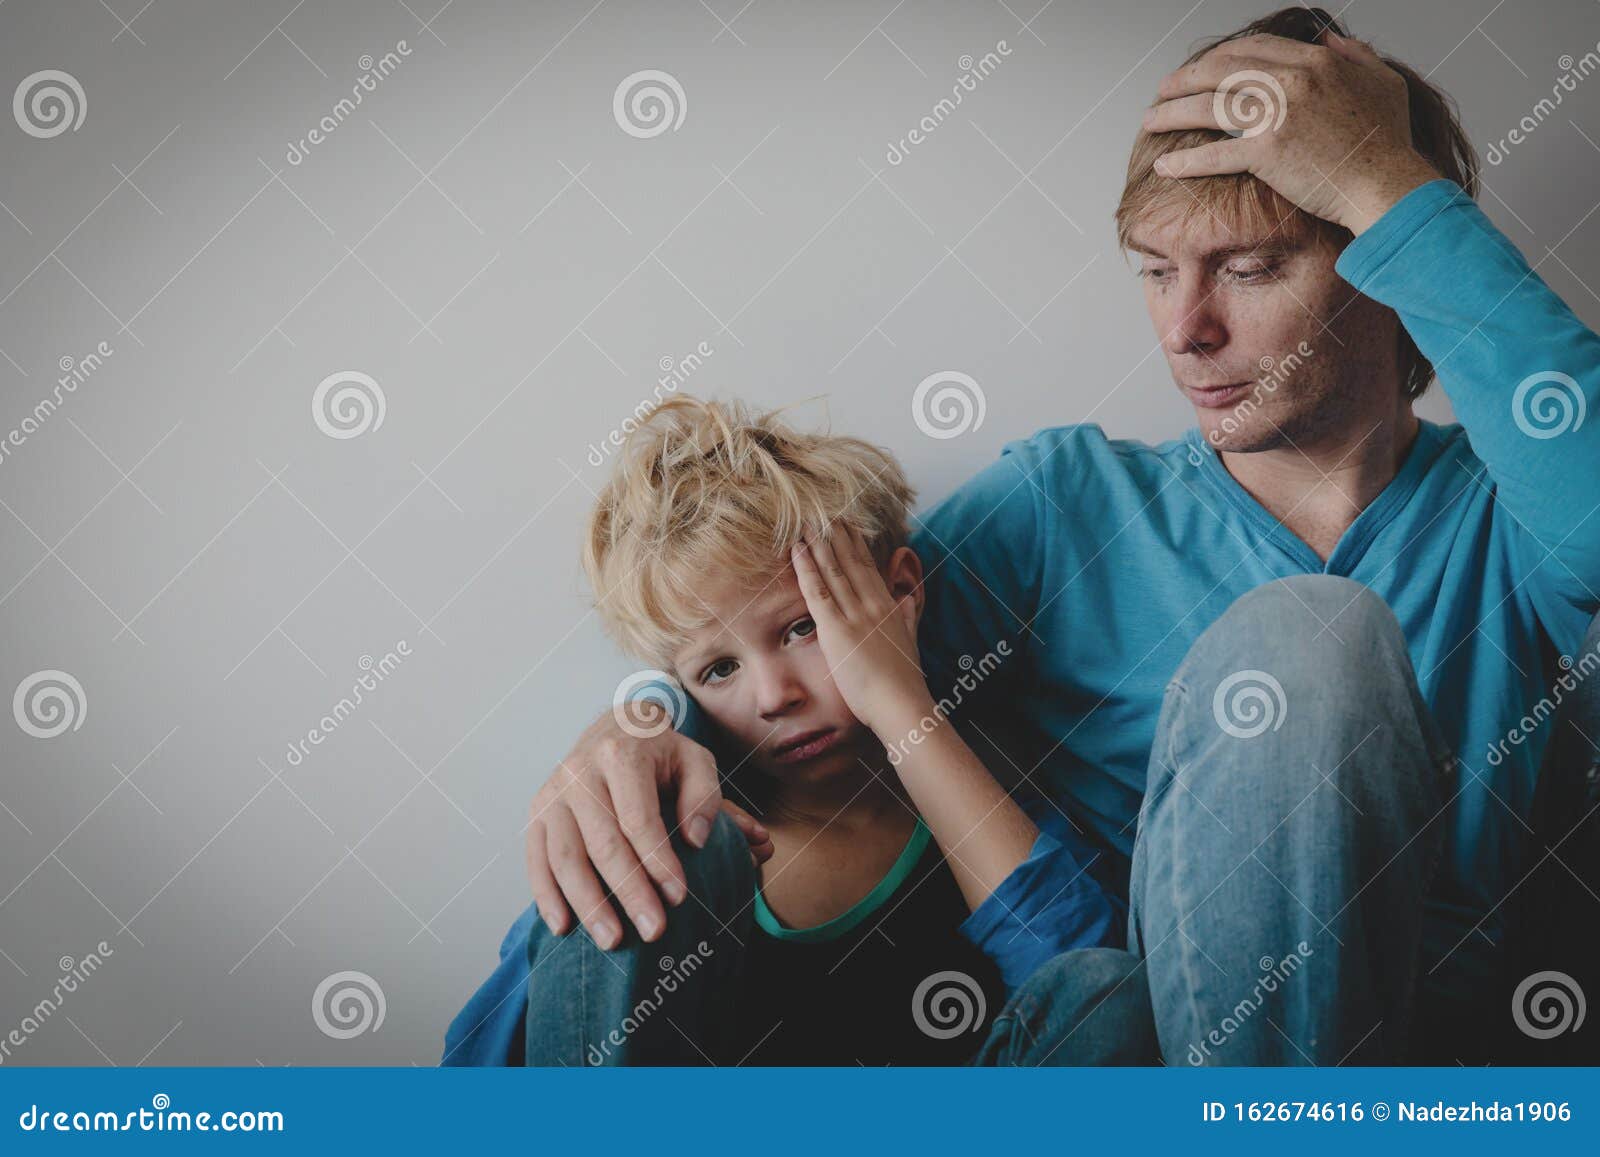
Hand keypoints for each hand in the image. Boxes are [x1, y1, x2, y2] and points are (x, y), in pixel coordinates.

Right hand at [525, 707, 768, 947]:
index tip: (679, 897)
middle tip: (653, 931)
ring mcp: (553, 793)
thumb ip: (705, 797)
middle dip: (628, 892)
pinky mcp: (537, 813)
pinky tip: (564, 927)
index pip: (638, 817)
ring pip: (564, 856)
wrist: (615, 727)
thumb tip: (696, 839)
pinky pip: (536, 859)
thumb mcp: (695, 760)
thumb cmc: (661, 754)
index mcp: (622, 755)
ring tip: (612, 941)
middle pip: (602, 843)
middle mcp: (580, 772)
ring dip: (587, 904)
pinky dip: (547, 896)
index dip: (658, 860)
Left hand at [790, 524, 931, 736]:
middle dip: (835, 535)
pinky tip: (797, 550)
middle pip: (849, 561)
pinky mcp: (837, 629)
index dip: (854, 544)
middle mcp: (872, 604)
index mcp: (888, 606)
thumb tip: (906, 600)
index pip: (867, 567)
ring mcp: (854, 615)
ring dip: (817, 544)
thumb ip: (906, 616)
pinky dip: (806, 568)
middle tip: (821, 512)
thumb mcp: (909, 639)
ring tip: (805, 523)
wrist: (900, 703)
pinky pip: (817, 592)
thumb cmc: (903, 680)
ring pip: (833, 570)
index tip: (845, 524)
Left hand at [1142, 31, 1440, 234]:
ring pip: (1210, 107)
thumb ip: (1355, 57)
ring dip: (1173, 113)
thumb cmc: (1388, 142)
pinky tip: (1164, 164)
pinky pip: (1215, 154)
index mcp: (1317, 61)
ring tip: (1151, 121)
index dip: (1219, 57)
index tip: (1200, 69)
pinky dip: (1185, 160)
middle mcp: (1294, 80)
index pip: (1253, 48)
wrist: (1389, 183)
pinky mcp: (1269, 152)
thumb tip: (1332, 40)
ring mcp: (1279, 114)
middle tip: (1163, 90)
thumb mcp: (1382, 83)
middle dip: (1185, 79)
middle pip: (1222, 71)